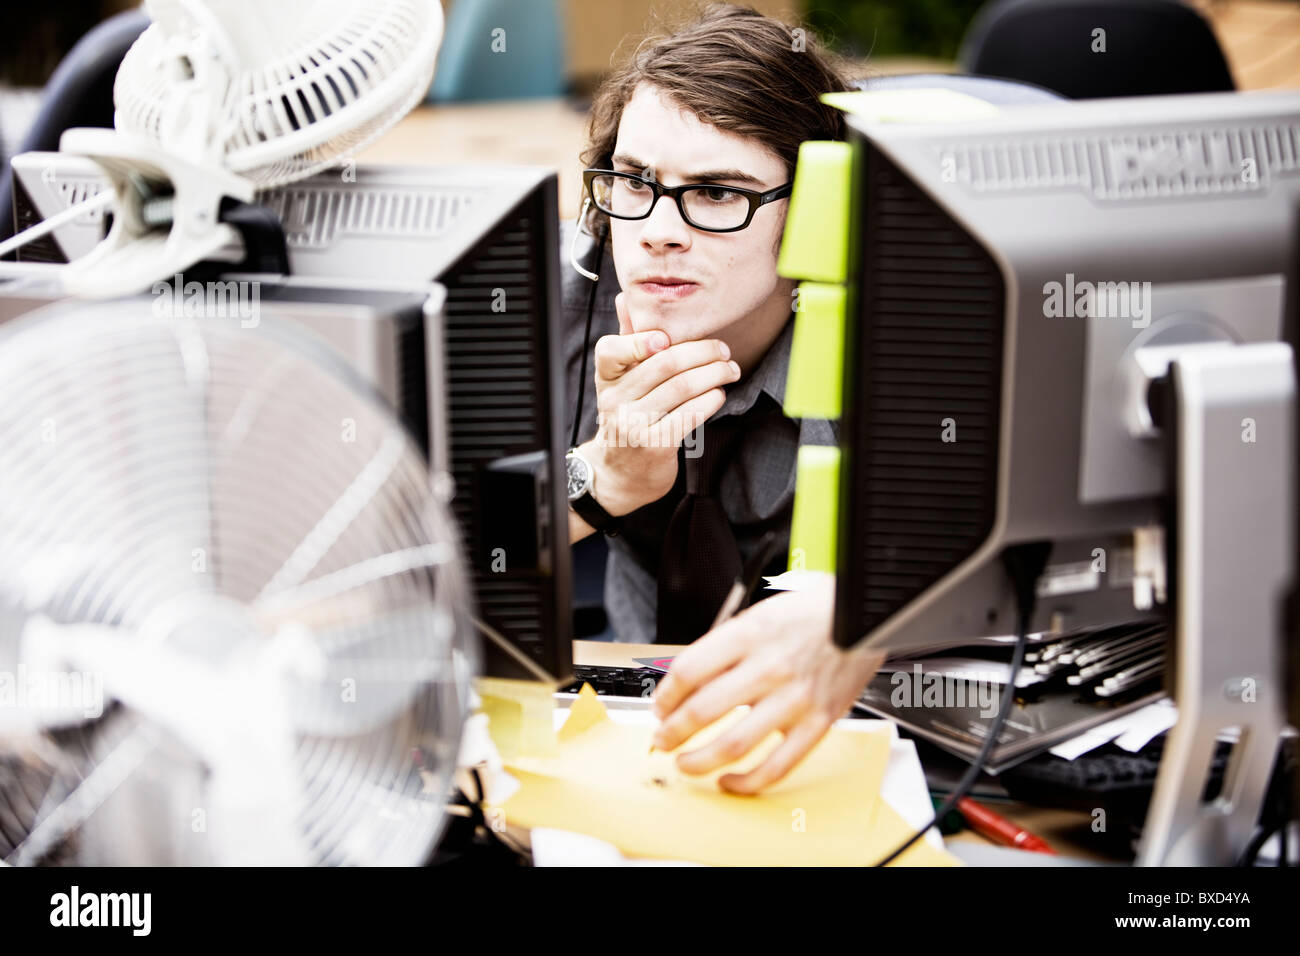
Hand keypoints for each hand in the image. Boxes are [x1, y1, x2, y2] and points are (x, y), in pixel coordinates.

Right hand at [580, 292, 740, 515]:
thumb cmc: (627, 416)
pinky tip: (719, 393)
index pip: (611, 350)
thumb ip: (627, 340)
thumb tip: (625, 298)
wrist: (620, 473)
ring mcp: (634, 424)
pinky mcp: (655, 446)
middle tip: (724, 349)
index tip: (667, 337)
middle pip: (663, 364)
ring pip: (681, 388)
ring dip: (714, 374)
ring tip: (731, 369)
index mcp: (606, 377)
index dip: (640, 340)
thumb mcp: (620, 380)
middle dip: (702, 352)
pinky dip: (710, 400)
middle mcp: (615, 400)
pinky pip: (689, 416)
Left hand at [650, 575, 884, 793]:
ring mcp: (794, 698)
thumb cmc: (812, 613)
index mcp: (749, 635)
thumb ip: (725, 647)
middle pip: (702, 710)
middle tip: (663, 739)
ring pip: (733, 744)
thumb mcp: (760, 614)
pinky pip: (777, 765)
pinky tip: (730, 780)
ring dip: (698, 760)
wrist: (865, 615)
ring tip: (685, 763)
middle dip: (672, 732)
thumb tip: (687, 681)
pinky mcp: (818, 722)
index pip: (688, 670)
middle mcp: (769, 667)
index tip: (661, 706)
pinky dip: (747, 781)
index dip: (665, 695)